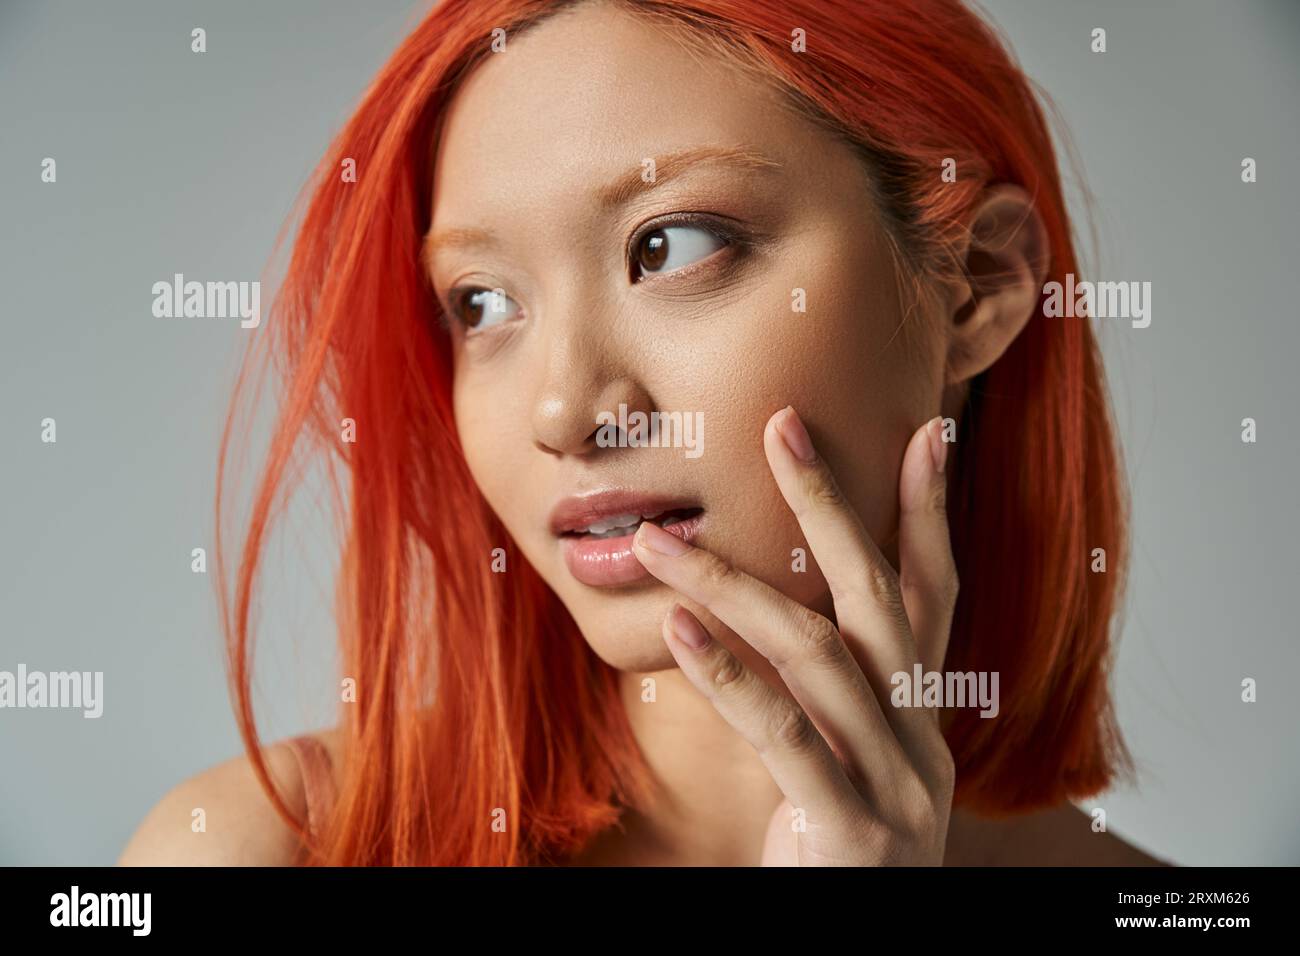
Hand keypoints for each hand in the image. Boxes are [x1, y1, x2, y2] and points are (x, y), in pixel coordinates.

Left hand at [631, 406, 958, 865]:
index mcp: (918, 717)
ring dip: (733, 585)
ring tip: (658, 542)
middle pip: (878, 598)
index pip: (932, 595)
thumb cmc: (831, 851)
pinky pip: (785, 735)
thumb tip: (757, 609)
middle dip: (832, 505)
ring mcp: (896, 785)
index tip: (925, 429)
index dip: (929, 513)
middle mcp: (920, 740)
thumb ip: (818, 694)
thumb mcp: (839, 762)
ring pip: (818, 654)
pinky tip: (679, 627)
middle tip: (782, 426)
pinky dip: (729, 674)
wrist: (858, 941)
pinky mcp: (852, 829)